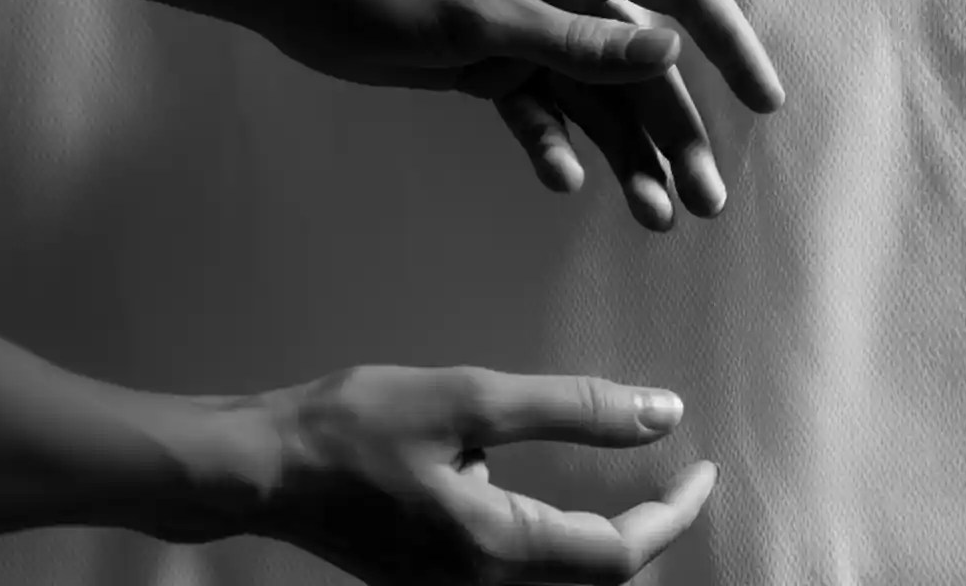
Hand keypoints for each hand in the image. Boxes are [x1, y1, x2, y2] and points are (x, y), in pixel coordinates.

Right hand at [235, 365, 716, 585]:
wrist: (260, 467)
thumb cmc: (353, 427)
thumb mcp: (469, 399)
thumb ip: (571, 408)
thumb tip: (661, 413)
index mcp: (499, 548)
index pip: (620, 552)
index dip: (673, 512)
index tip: (704, 469)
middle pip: (596, 577)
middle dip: (648, 530)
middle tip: (679, 478)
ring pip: (560, 581)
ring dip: (606, 541)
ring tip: (635, 492)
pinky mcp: (431, 581)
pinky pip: (521, 574)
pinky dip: (560, 542)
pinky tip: (554, 501)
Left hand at [252, 0, 784, 230]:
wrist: (307, 5)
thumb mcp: (489, 20)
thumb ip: (581, 45)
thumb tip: (673, 56)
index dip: (730, 44)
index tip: (764, 102)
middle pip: (645, 71)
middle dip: (677, 136)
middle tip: (706, 202)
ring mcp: (536, 38)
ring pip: (601, 106)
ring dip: (629, 160)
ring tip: (656, 219)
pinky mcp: (501, 73)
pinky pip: (545, 118)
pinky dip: (556, 149)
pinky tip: (561, 182)